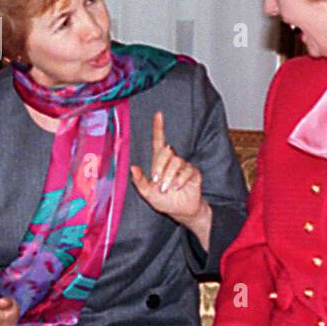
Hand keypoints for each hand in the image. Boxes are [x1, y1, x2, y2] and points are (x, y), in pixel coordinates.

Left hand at [130, 110, 209, 229]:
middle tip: (157, 180)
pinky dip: (180, 180)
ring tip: (166, 188)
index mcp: (159, 163)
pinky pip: (186, 170)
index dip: (159, 127)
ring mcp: (183, 166)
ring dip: (169, 176)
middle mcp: (172, 161)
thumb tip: (133, 167)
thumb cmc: (164, 201)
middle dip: (160, 166)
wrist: (181, 211)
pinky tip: (177, 187)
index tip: (158, 114)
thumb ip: (139, 182)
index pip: (159, 141)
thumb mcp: (147, 194)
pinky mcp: (193, 172)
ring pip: (176, 162)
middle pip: (166, 151)